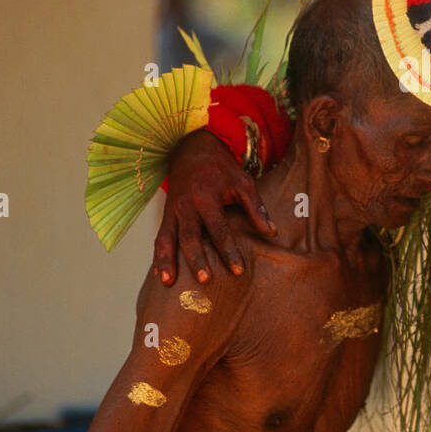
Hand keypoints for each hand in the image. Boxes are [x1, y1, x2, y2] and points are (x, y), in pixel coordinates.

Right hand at [152, 130, 276, 285]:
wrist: (192, 149)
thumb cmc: (222, 169)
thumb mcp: (243, 182)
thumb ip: (256, 208)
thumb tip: (272, 233)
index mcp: (206, 196)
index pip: (219, 228)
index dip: (229, 250)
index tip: (238, 270)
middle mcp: (186, 205)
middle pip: (190, 236)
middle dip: (197, 259)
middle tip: (205, 281)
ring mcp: (172, 211)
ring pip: (167, 239)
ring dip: (167, 261)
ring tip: (167, 283)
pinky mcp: (165, 215)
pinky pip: (159, 238)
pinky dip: (158, 257)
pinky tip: (157, 277)